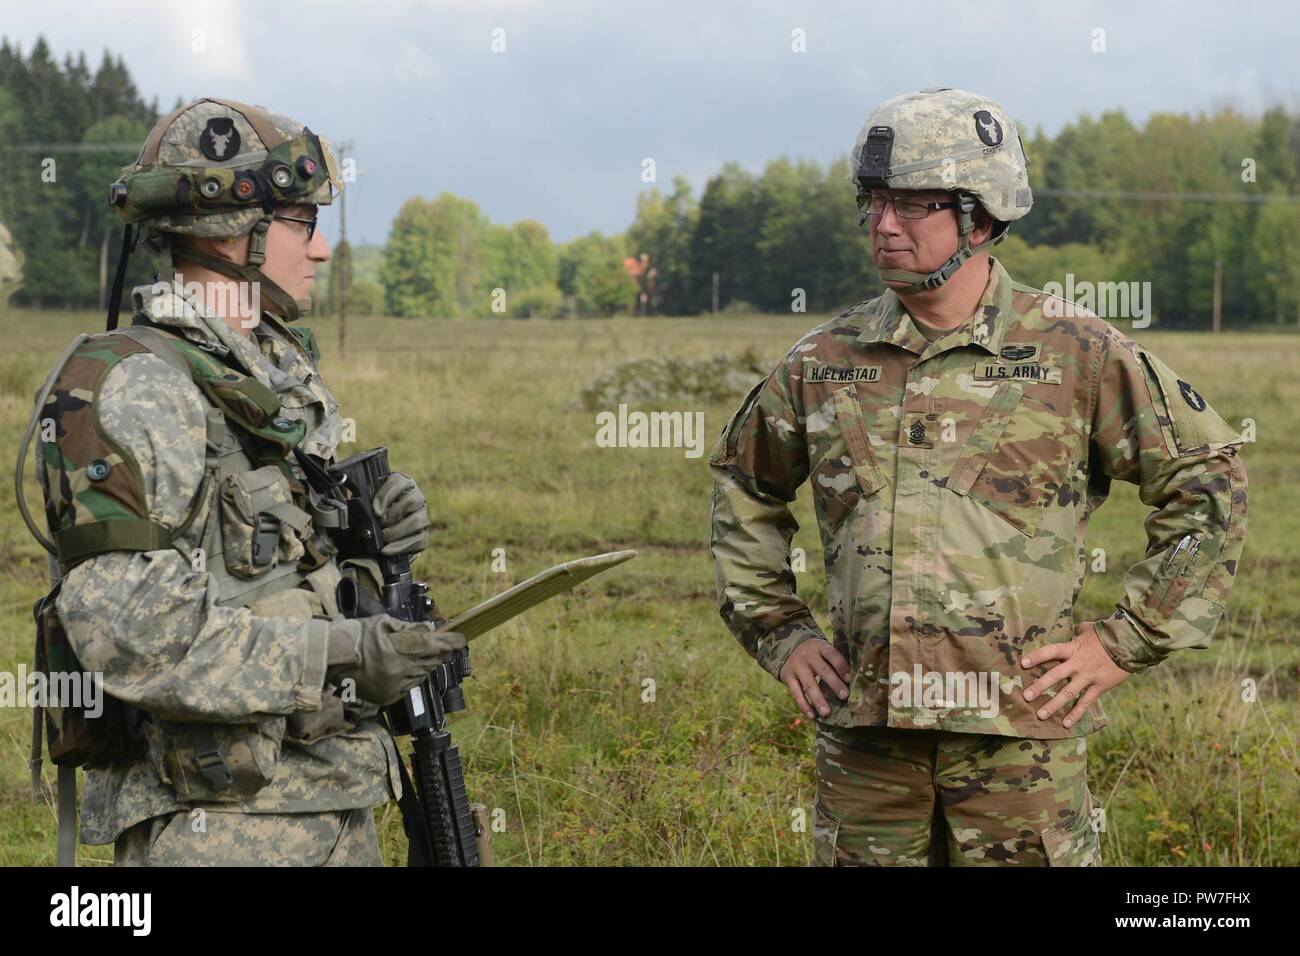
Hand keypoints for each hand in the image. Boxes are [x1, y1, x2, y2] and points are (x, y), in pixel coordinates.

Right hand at [326, 614, 465, 705]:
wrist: (329, 660)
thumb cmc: (354, 636)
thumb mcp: (383, 623)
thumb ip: (409, 628)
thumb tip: (428, 630)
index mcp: (401, 649)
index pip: (436, 645)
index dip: (451, 642)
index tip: (461, 639)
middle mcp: (401, 669)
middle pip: (432, 661)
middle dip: (440, 653)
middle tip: (447, 646)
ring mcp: (395, 685)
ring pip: (422, 675)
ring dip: (427, 665)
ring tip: (425, 655)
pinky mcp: (388, 696)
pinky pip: (409, 686)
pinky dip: (413, 676)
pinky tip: (408, 668)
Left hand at [372, 471, 430, 556]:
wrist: (376, 532)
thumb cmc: (372, 513)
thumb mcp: (367, 503)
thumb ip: (366, 501)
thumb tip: (364, 509)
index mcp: (402, 484)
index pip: (398, 483)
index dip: (386, 497)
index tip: (376, 511)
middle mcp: (416, 498)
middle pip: (412, 501)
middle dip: (392, 515)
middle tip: (379, 524)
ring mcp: (422, 516)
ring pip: (417, 521)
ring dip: (396, 531)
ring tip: (383, 537)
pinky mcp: (422, 535)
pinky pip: (417, 540)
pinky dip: (400, 546)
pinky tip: (386, 549)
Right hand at [778, 640, 850, 718]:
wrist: (788, 647)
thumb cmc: (816, 653)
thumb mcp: (823, 650)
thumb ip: (836, 661)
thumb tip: (856, 680)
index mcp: (820, 647)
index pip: (832, 655)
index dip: (841, 666)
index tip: (850, 679)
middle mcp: (807, 656)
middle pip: (822, 670)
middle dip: (834, 684)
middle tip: (844, 697)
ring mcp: (796, 667)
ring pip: (809, 685)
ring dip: (818, 700)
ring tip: (827, 713)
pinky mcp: (787, 678)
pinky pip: (796, 694)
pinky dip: (804, 706)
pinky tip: (812, 716)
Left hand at [1019, 622, 1130, 728]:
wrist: (1130, 644)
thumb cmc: (1106, 634)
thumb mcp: (1087, 629)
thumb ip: (1075, 632)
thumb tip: (1068, 630)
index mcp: (1073, 648)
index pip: (1050, 651)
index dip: (1037, 657)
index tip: (1022, 663)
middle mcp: (1078, 664)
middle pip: (1055, 676)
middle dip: (1040, 686)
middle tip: (1025, 696)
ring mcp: (1088, 677)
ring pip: (1068, 693)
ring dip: (1054, 705)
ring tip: (1040, 715)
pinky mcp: (1099, 687)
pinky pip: (1086, 702)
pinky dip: (1076, 713)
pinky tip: (1066, 724)